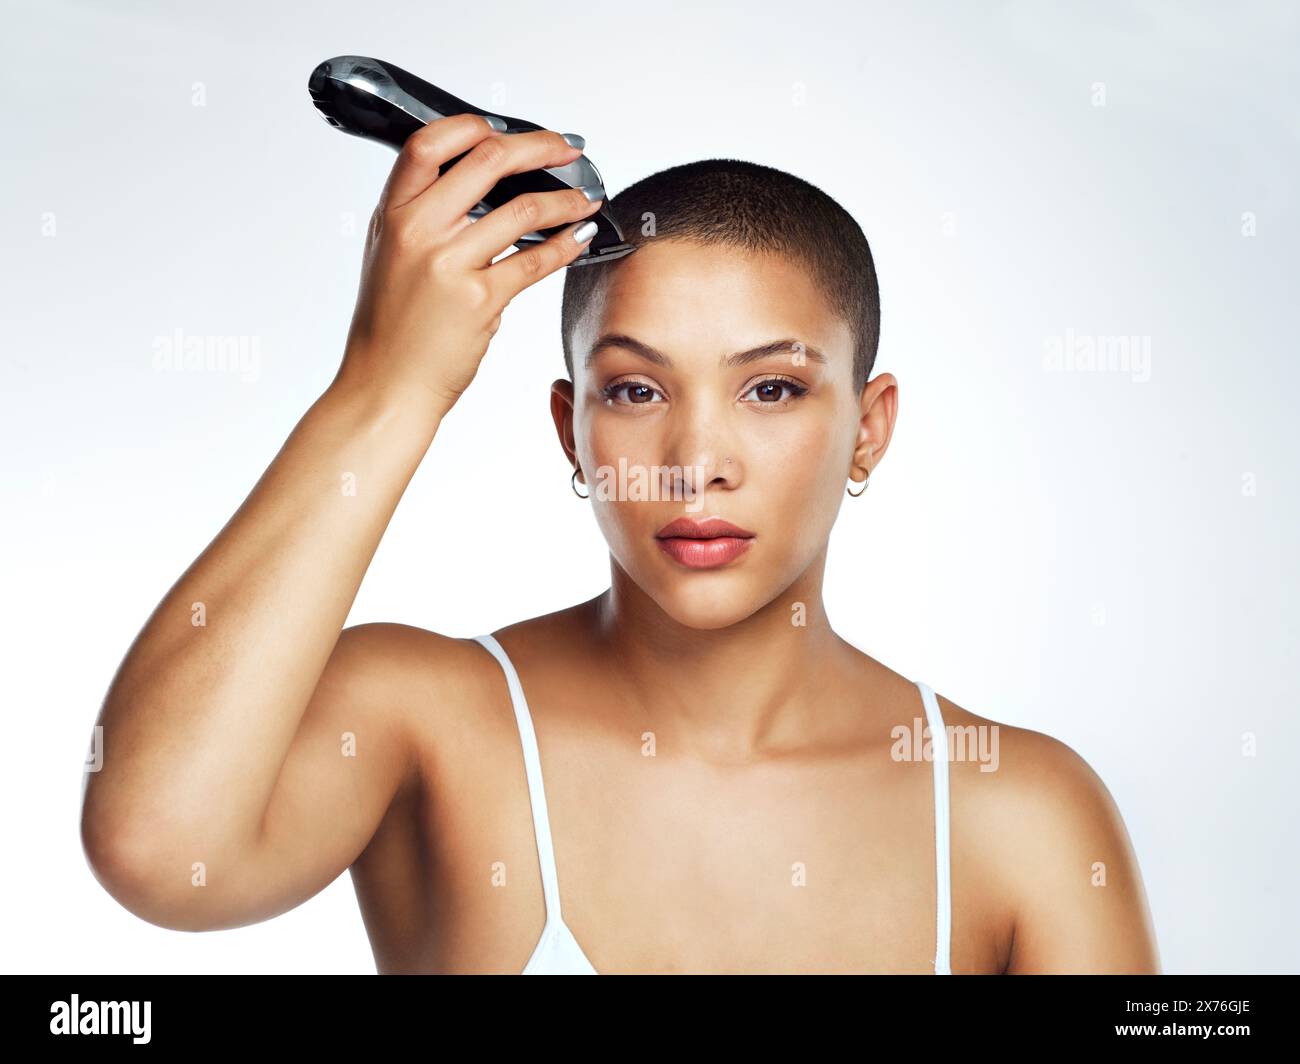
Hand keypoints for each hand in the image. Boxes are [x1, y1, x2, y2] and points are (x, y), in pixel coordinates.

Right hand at [334, 114, 603, 415]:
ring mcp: (448, 265)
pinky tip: (580, 237)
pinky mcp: (479, 300)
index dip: (472, 125)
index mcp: (392, 215)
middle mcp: (417, 232)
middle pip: (486, 161)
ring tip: (585, 198)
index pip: (429, 144)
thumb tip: (476, 188)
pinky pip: (534, 261)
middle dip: (538, 147)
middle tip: (567, 149)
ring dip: (564, 199)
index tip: (507, 127)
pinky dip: (565, 244)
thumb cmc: (391, 329)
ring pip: (522, 210)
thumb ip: (422, 219)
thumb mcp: (389, 258)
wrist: (386, 386)